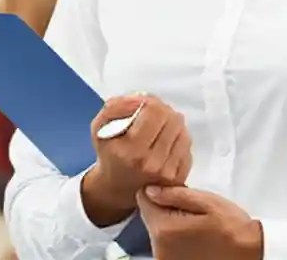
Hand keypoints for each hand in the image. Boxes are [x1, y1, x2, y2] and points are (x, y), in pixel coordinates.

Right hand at [81, 95, 191, 223]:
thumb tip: (140, 99)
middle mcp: (152, 163)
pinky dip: (178, 139)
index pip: (155, 112)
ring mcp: (168, 172)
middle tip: (153, 114)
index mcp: (131, 151)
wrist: (118, 187)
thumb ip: (114, 107)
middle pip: (172, 119)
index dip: (150, 101)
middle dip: (163, 111)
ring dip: (172, 124)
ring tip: (159, 128)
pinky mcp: (180, 178)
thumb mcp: (99, 128)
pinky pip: (187, 146)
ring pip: (183, 131)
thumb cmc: (109, 154)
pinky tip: (166, 141)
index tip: (143, 104)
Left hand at [137, 185, 262, 259]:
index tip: (176, 192)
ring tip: (195, 225)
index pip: (143, 199)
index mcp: (164, 228)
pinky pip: (165, 245)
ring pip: (157, 230)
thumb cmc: (231, 226)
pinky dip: (175, 239)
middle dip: (165, 208)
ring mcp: (165, 259)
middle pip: (150, 216)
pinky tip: (194, 237)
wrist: (250, 252)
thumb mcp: (206, 202)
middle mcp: (159, 247)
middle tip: (191, 209)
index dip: (158, 191)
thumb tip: (150, 190)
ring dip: (170, 224)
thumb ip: (174, 194)